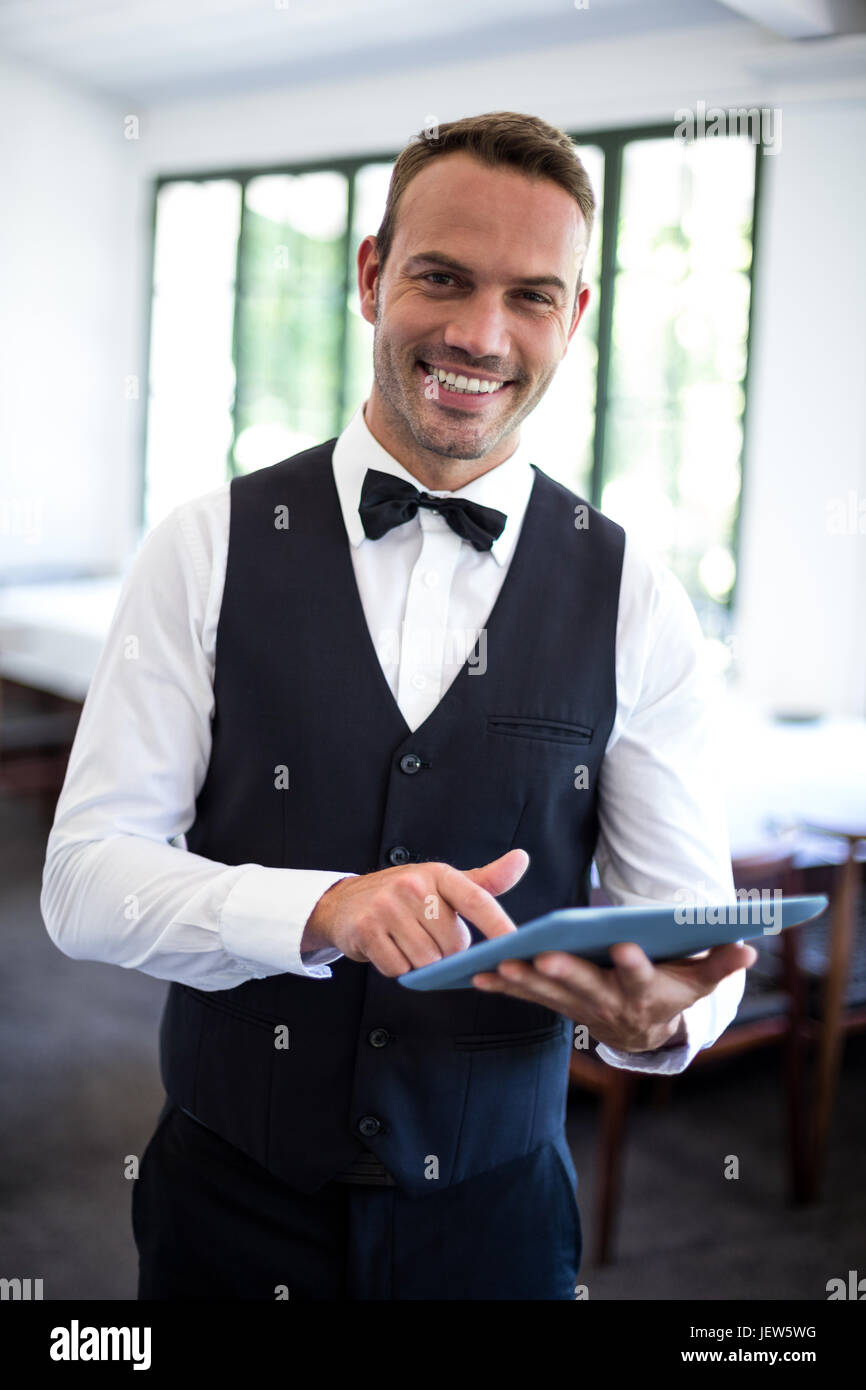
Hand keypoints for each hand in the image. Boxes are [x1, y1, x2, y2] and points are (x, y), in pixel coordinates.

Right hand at [301, 849, 527, 976]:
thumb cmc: (404, 896)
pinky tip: (389, 949)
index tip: (518, 944)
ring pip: (427, 960)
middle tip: (429, 938)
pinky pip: (399, 969)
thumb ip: (484, 881)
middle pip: (453, 944)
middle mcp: (412, 885)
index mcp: (439, 874)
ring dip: (421, 962)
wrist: (346, 902)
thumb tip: (521, 859)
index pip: (477, 900)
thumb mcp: (443, 883)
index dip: (499, 924)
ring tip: (408, 942)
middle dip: (447, 952)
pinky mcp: (366, 930)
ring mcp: (387, 907)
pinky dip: (398, 967)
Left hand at [471, 939, 758, 1052]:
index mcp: (647, 991)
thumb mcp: (699, 980)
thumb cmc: (673, 992)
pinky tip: (478, 976)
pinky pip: (529, 997)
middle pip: (588, 987)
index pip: (642, 977)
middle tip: (544, 956)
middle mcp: (611, 1003)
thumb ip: (719, 963)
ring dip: (526, 980)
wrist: (644, 1034)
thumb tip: (749, 946)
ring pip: (551, 994)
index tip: (626, 945)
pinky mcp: (558, 1005)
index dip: (634, 963)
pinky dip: (506, 988)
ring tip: (501, 963)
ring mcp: (582, 1008)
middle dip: (566, 973)